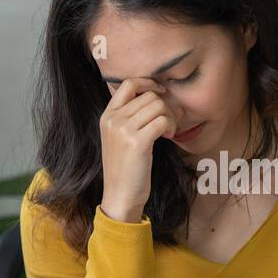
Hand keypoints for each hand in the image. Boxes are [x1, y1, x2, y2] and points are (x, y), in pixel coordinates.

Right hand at [99, 77, 176, 222]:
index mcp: (107, 116)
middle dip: (166, 106)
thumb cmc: (125, 168)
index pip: (128, 83)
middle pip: (149, 95)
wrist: (120, 195)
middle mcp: (113, 119)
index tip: (161, 92)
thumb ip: (129, 117)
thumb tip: (157, 97)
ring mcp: (123, 130)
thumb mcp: (119, 138)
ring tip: (168, 131)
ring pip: (158, 106)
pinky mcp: (137, 142)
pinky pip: (162, 121)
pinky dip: (170, 127)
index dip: (149, 83)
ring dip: (170, 117)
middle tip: (170, 122)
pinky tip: (168, 138)